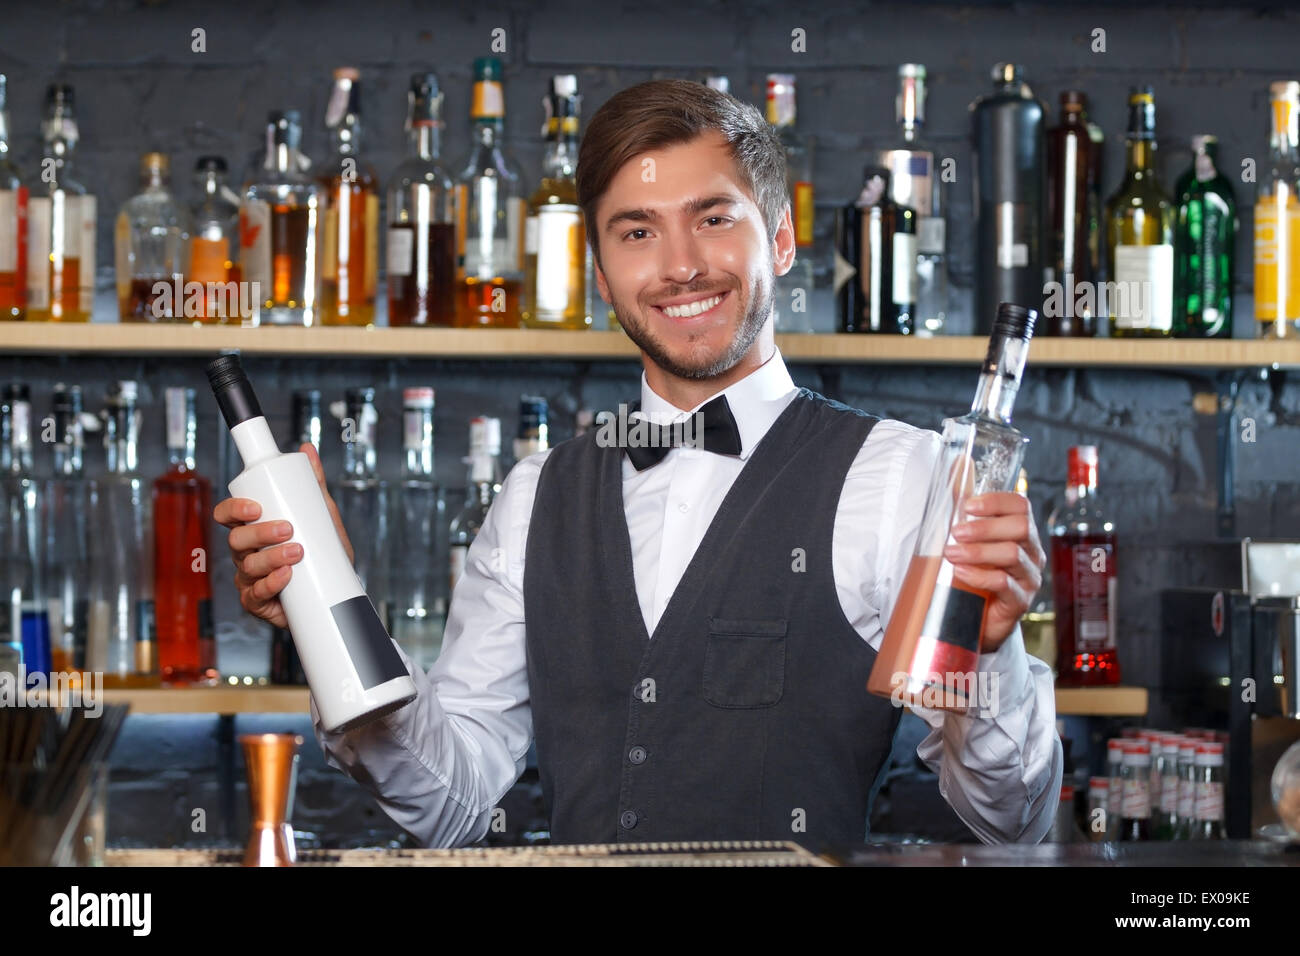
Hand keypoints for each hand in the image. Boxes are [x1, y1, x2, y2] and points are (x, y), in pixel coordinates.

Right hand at [212, 443, 353, 628]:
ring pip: (247, 566)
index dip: (234, 509)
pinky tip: (286, 576)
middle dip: (260, 533)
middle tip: (287, 529)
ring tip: (297, 551)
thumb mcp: (321, 515)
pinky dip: (271, 584)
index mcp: (252, 529)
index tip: (255, 507)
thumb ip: (313, 483)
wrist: (334, 592)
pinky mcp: (258, 602)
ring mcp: (249, 578)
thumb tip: (306, 448)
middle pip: (236, 540)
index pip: (229, 515)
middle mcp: (245, 552)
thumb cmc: (320, 552)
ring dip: (271, 557)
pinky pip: (256, 594)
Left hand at [942, 491, 1045, 652]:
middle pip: (1021, 527)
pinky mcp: (1019, 602)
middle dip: (985, 527)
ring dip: (977, 551)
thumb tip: (960, 464)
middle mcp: (1031, 553)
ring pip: (1012, 554)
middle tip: (955, 532)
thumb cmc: (975, 574)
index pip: (1021, 506)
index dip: (996, 501)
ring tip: (951, 553)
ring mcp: (1028, 578)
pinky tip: (961, 573)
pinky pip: (1004, 584)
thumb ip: (965, 505)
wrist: (979, 620)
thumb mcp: (969, 539)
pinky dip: (979, 575)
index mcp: (1022, 533)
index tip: (967, 506)